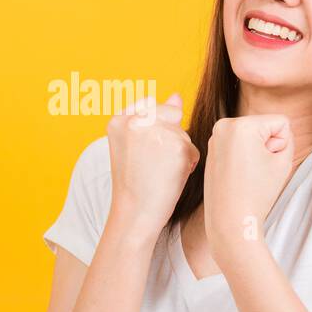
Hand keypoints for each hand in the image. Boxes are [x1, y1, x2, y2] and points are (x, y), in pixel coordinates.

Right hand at [106, 93, 199, 237]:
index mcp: (118, 120)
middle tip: (152, 166)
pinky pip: (193, 148)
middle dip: (169, 140)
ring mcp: (156, 131)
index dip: (155, 131)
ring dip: (179, 154)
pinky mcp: (176, 145)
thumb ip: (153, 118)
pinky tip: (170, 178)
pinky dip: (188, 164)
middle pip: (171, 117)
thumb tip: (177, 96)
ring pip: (183, 133)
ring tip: (159, 173)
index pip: (151, 107)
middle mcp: (135, 120)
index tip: (145, 153)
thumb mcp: (135, 146)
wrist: (134, 214)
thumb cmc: (134, 184)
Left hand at [203, 114, 293, 258]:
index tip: (268, 164)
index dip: (283, 144)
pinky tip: (239, 176)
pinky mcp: (211, 150)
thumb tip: (272, 132)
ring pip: (252, 136)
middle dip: (268, 146)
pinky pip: (238, 146)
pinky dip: (243, 158)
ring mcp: (214, 138)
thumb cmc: (258, 193)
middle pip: (265, 127)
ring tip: (248, 174)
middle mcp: (223, 125)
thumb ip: (286, 138)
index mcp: (241, 124)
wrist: (230, 221)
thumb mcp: (284, 161)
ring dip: (256, 152)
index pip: (280, 123)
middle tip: (257, 171)